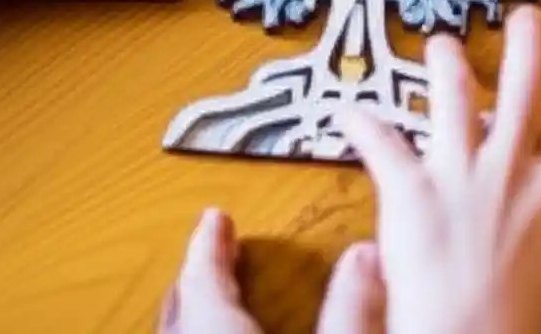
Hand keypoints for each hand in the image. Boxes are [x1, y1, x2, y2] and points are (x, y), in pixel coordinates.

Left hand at [160, 209, 385, 333]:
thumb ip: (347, 309)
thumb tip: (367, 256)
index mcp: (214, 332)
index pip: (202, 276)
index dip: (209, 243)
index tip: (214, 217)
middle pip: (180, 301)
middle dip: (198, 272)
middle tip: (213, 248)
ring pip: (174, 329)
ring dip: (191, 308)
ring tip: (211, 296)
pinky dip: (194, 332)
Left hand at [340, 8, 540, 333]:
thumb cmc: (526, 313)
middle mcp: (505, 166)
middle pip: (521, 90)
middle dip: (525, 47)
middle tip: (524, 17)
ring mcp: (456, 172)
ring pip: (453, 98)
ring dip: (447, 65)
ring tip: (440, 44)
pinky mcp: (409, 187)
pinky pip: (382, 143)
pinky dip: (362, 125)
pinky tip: (349, 109)